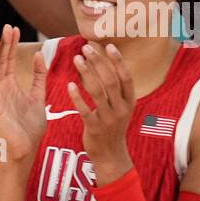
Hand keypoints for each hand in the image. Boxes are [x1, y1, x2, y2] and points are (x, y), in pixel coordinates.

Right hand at [0, 25, 46, 163]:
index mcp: (10, 88)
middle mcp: (0, 90)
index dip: (12, 45)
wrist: (20, 154)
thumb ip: (39, 79)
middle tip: (7, 26)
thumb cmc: (27, 132)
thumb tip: (39, 56)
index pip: (9, 62)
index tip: (16, 29)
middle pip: (1, 62)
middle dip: (4, 44)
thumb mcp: (38, 99)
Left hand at [67, 42, 134, 183]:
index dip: (117, 60)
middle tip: (86, 47)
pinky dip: (77, 97)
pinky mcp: (95, 128)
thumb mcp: (121, 108)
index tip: (108, 45)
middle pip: (110, 80)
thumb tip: (106, 64)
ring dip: (87, 73)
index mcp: (130, 102)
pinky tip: (70, 85)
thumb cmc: (112, 127)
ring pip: (98, 92)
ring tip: (76, 59)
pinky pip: (85, 110)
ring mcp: (109, 119)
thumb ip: (116, 90)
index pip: (125, 76)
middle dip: (98, 62)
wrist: (111, 155)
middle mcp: (122, 109)